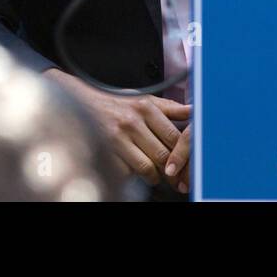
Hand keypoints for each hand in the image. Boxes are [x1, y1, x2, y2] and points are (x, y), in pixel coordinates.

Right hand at [45, 69, 189, 186]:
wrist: (82, 103)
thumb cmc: (116, 103)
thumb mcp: (144, 99)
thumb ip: (170, 108)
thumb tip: (194, 111)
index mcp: (145, 107)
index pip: (173, 136)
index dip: (183, 153)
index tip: (186, 162)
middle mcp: (132, 122)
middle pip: (162, 154)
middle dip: (171, 169)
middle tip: (176, 176)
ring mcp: (117, 138)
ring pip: (146, 167)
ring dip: (154, 176)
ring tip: (155, 176)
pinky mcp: (105, 152)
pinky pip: (127, 172)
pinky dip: (134, 176)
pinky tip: (136, 172)